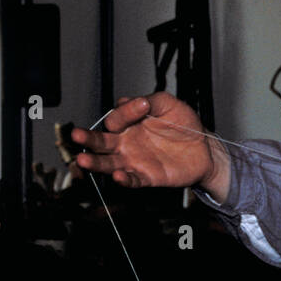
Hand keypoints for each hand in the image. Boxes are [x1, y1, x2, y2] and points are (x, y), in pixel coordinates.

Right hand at [71, 93, 230, 200]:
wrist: (204, 147)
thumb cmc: (183, 124)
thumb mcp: (169, 104)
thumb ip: (151, 100)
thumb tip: (136, 101)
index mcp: (128, 123)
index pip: (115, 118)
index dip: (124, 113)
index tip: (141, 106)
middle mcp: (126, 143)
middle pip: (101, 142)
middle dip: (88, 139)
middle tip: (76, 135)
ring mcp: (134, 160)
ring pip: (109, 163)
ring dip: (96, 162)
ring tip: (83, 160)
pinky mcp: (147, 177)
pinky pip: (132, 180)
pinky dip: (123, 179)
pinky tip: (118, 176)